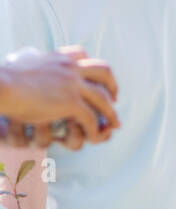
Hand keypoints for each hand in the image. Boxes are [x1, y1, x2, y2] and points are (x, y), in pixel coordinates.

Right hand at [0, 47, 118, 146]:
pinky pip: (92, 119)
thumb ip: (31, 60)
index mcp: (57, 57)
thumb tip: (23, 57)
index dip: (92, 68)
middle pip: (104, 71)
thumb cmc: (4, 79)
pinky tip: (93, 136)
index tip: (97, 80)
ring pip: (103, 99)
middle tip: (115, 102)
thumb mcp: (21, 63)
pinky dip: (95, 130)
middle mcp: (69, 67)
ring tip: (113, 126)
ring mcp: (72, 84)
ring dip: (111, 114)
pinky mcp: (71, 102)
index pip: (83, 55)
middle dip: (113, 87)